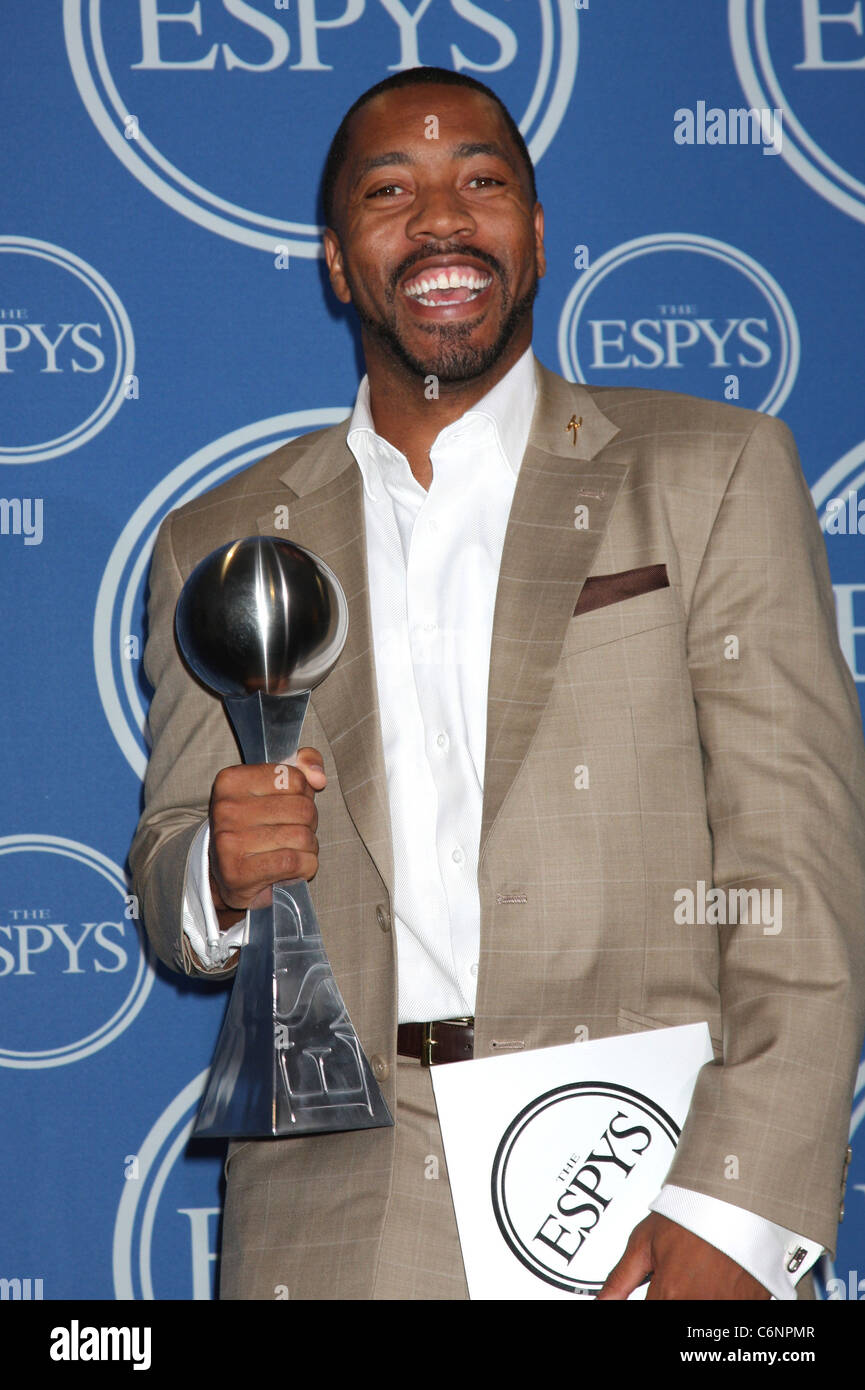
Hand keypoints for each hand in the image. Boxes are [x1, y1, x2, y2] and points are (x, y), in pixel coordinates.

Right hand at [207, 747, 325, 927]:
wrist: (228, 876)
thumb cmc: (256, 828)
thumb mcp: (274, 790)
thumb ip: (301, 768)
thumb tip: (318, 777)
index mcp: (231, 781)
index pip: (294, 778)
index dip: (304, 795)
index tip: (289, 807)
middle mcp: (226, 808)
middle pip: (302, 809)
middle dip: (309, 824)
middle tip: (293, 833)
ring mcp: (229, 841)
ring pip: (302, 836)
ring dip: (308, 848)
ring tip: (292, 851)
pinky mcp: (239, 872)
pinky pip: (294, 862)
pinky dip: (305, 867)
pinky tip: (292, 869)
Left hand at [596, 1212, 771, 1300]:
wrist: (731, 1198)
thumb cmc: (689, 1215)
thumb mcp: (644, 1242)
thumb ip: (619, 1280)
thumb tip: (600, 1301)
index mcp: (669, 1293)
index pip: (649, 1316)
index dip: (652, 1302)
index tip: (654, 1296)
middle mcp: (698, 1304)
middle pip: (674, 1315)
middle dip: (669, 1298)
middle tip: (677, 1280)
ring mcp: (726, 1305)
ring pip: (701, 1323)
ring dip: (695, 1298)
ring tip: (697, 1278)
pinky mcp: (750, 1303)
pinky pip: (730, 1312)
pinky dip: (720, 1299)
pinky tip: (716, 1282)